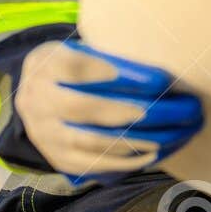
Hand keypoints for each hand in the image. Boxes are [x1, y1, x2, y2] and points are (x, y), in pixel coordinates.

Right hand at [15, 39, 202, 184]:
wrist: (39, 94)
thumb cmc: (78, 64)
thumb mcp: (84, 47)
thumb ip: (112, 52)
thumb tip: (161, 65)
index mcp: (45, 64)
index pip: (74, 67)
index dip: (109, 72)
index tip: (153, 79)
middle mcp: (36, 100)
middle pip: (84, 108)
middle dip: (133, 110)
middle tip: (173, 109)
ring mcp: (44, 133)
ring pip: (91, 140)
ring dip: (138, 139)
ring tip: (174, 133)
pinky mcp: (57, 158)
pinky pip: (92, 164)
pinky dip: (126, 161)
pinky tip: (156, 153)